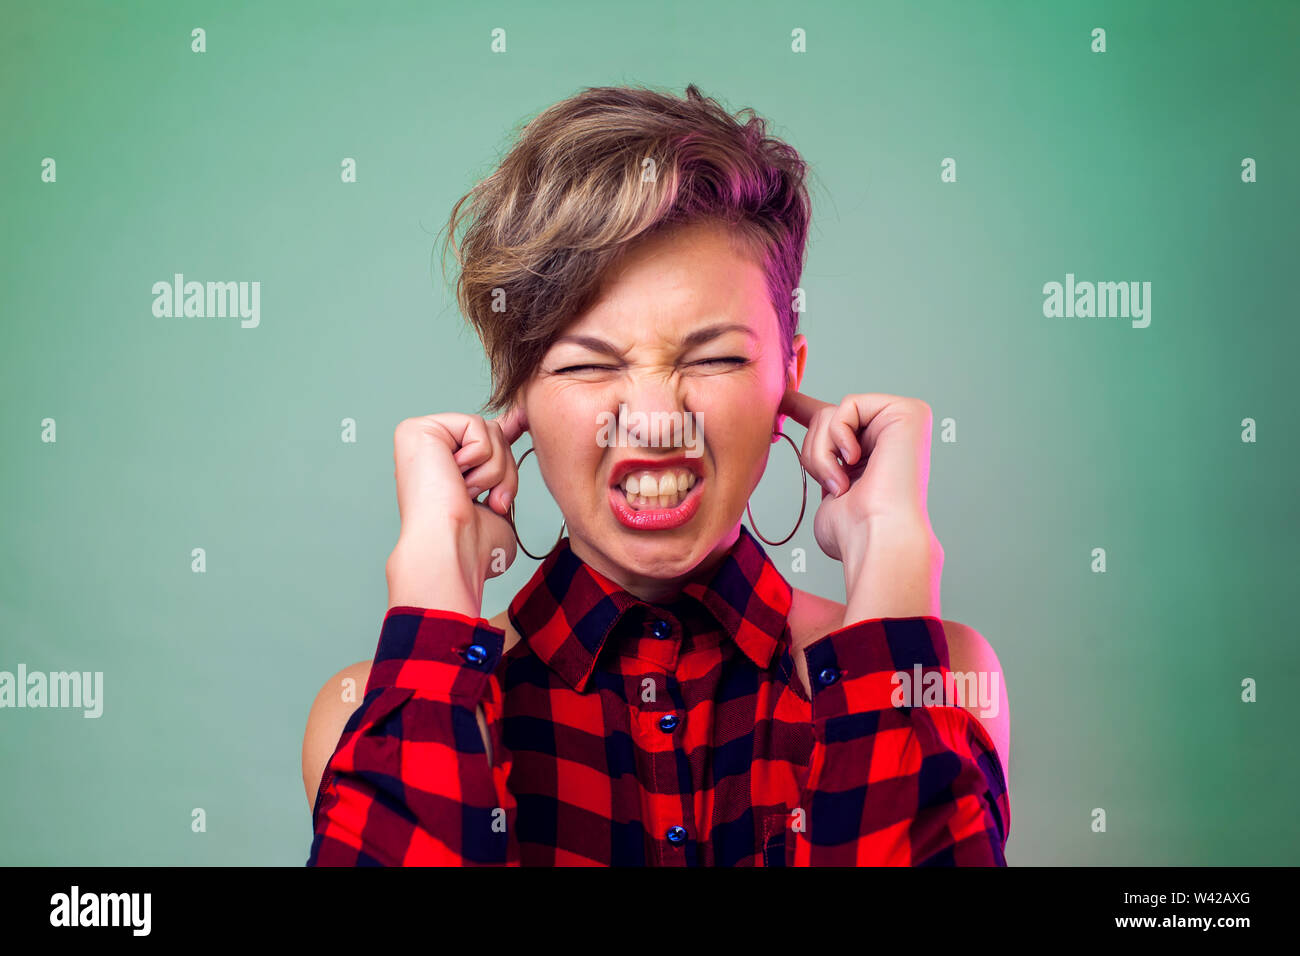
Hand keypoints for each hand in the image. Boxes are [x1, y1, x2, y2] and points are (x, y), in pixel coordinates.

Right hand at [386, 405, 528, 612]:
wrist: (451, 551)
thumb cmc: (472, 543)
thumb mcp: (497, 496)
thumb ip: (502, 462)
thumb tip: (518, 426)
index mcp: (441, 467)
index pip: (487, 442)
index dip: (509, 447)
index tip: (513, 459)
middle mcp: (427, 450)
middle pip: (494, 434)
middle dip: (505, 471)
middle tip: (492, 502)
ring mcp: (420, 437)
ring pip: (489, 430)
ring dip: (494, 469)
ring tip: (468, 494)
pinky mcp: (419, 429)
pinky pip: (476, 425)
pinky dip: (480, 457)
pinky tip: (456, 481)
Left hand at [776, 388, 938, 568]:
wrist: (878, 540)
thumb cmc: (854, 530)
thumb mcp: (829, 486)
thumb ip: (824, 459)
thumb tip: (809, 441)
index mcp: (877, 452)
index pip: (837, 421)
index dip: (803, 407)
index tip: (780, 400)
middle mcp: (894, 433)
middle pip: (826, 418)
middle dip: (813, 452)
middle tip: (831, 485)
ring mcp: (904, 421)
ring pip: (832, 413)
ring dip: (822, 452)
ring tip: (841, 483)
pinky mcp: (908, 411)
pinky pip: (848, 405)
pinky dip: (838, 437)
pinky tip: (854, 462)